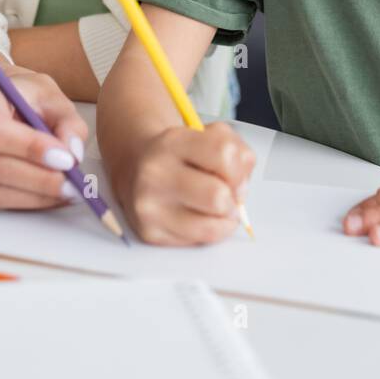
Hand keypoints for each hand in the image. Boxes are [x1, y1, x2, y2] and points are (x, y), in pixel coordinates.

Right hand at [0, 67, 89, 210]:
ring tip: (68, 192)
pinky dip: (26, 202)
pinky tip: (51, 195)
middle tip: (73, 184)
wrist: (6, 102)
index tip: (65, 159)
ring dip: (35, 196)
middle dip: (39, 179)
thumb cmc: (29, 97)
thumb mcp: (55, 98)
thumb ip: (68, 123)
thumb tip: (72, 154)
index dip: (30, 148)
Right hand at [122, 121, 255, 245]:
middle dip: (232, 200)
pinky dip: (209, 232)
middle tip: (227, 196)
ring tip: (216, 209)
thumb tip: (241, 191)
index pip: (224, 154)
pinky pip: (199, 242)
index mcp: (173, 142)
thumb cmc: (181, 155)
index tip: (235, 176)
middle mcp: (155, 173)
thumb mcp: (208, 136)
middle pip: (218, 197)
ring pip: (211, 227)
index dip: (240, 170)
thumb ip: (236, 153)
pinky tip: (199, 217)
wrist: (137, 168)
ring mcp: (150, 206)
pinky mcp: (150, 233)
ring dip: (225, 220)